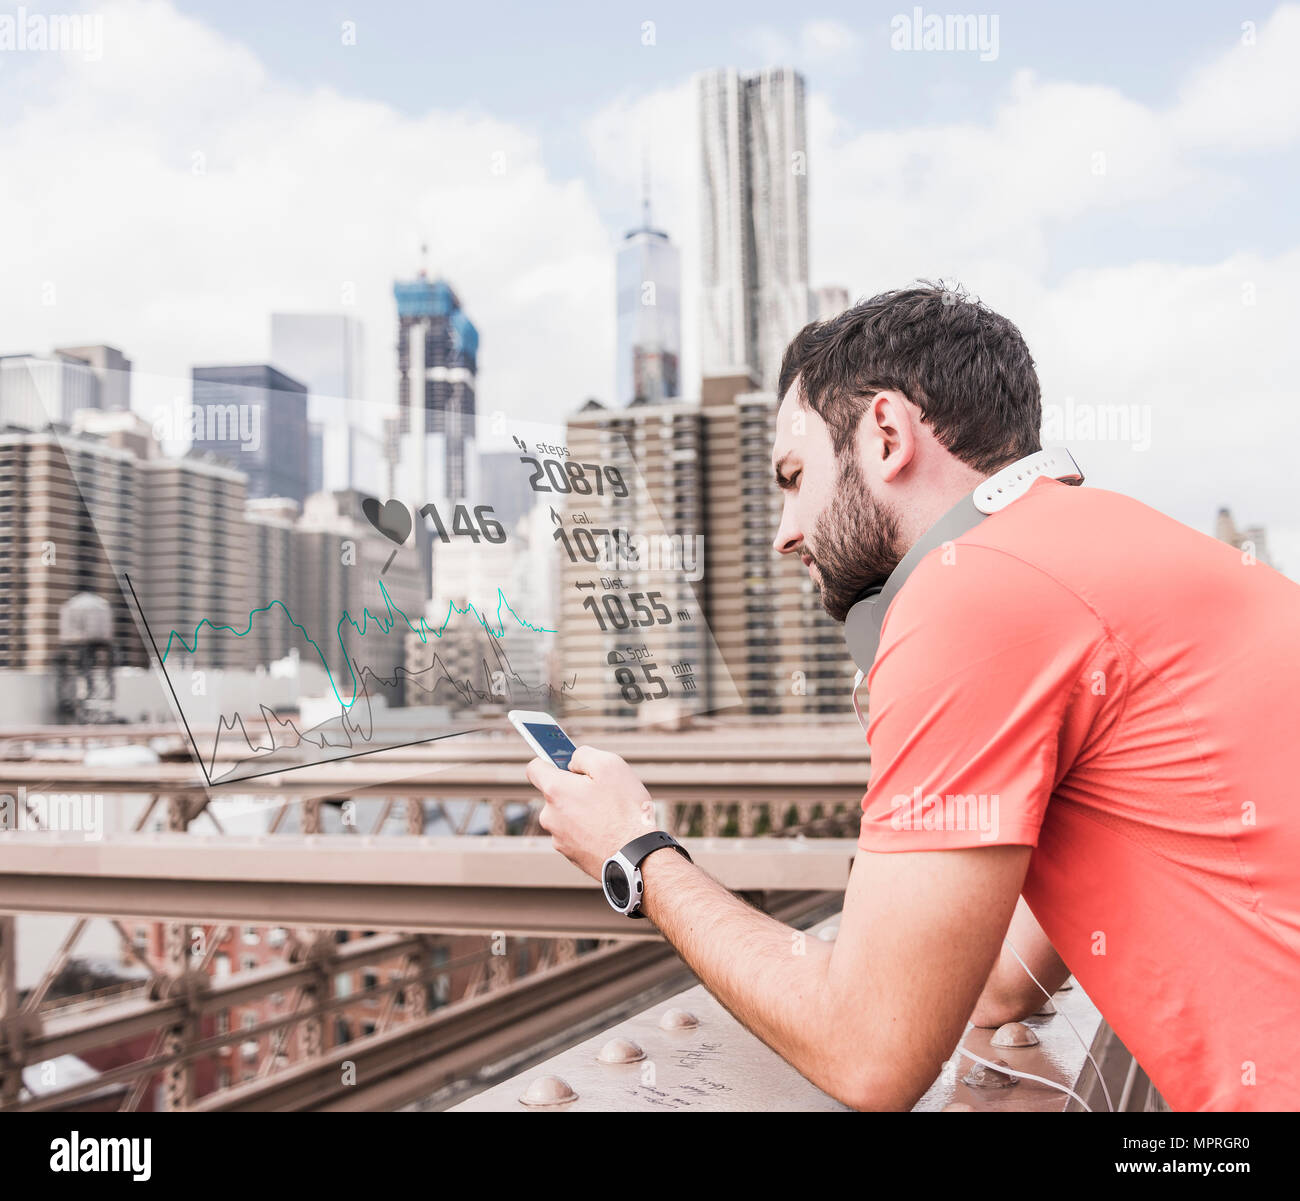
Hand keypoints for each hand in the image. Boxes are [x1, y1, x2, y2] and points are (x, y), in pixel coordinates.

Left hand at [524, 746, 657, 878]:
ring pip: (567, 814)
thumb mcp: (610, 765)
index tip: (562, 759)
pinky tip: (609, 830)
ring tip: (610, 813)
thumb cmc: (625, 810)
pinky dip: (588, 829)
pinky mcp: (571, 855)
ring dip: (582, 810)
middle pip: (555, 792)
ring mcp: (559, 838)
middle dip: (574, 788)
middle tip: (600, 789)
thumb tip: (572, 761)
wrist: (637, 857)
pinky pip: (576, 833)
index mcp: (555, 791)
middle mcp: (550, 816)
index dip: (549, 759)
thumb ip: (583, 755)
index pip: (535, 767)